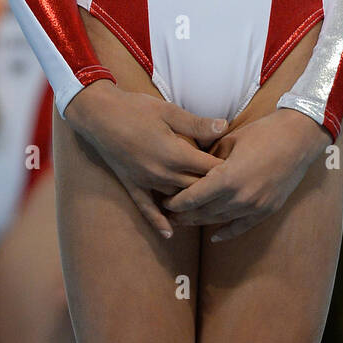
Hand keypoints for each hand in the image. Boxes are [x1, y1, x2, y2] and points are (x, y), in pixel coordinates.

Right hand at [63, 81, 227, 237]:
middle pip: (196, 189)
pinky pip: (147, 208)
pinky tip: (169, 234)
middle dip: (215, 191)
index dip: (228, 172)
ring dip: (193, 206)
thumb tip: (224, 127)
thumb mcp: (169, 111)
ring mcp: (146, 182)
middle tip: (234, 194)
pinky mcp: (132, 185)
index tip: (243, 172)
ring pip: (176, 200)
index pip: (209, 171)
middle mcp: (162, 174)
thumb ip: (197, 124)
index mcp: (175, 154)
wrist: (99, 114)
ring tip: (213, 212)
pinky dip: (158, 221)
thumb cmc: (135, 108)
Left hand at [160, 107, 329, 241]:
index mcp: (227, 177)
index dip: (176, 202)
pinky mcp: (267, 210)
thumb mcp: (230, 140)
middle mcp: (240, 197)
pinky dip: (226, 233)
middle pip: (204, 212)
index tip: (165, 202)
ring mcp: (255, 206)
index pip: (193, 197)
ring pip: (220, 221)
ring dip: (201, 222)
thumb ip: (209, 158)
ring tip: (186, 222)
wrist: (299, 138)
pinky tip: (214, 237)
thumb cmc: (263, 133)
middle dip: (184, 215)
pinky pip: (242, 227)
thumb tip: (191, 167)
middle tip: (168, 215)